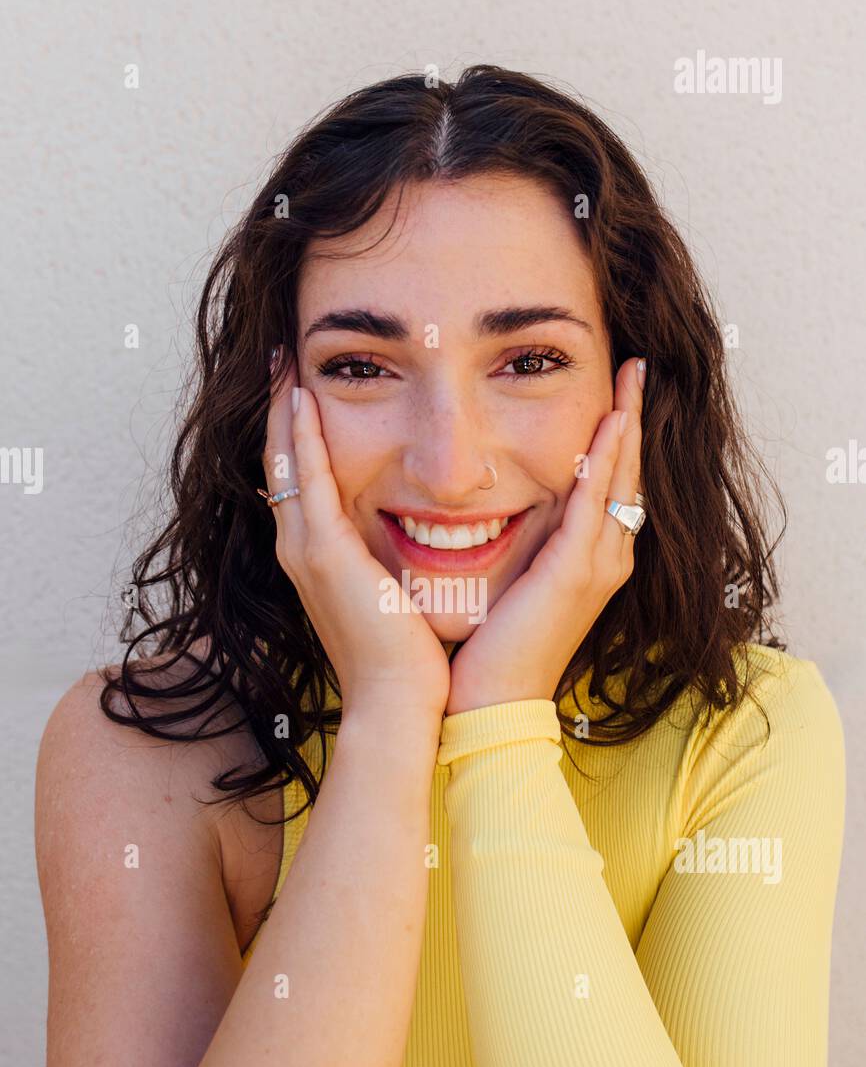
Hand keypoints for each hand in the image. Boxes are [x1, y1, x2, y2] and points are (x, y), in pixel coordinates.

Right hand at [262, 349, 450, 723]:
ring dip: (285, 409)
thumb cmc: (406, 660)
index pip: (299, 481)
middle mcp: (298, 551)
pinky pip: (305, 480)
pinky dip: (302, 437)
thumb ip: (390, 563)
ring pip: (283, 463)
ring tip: (285, 363)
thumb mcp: (393, 597)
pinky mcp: (321, 555)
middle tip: (283, 360)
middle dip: (282, 410)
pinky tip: (304, 397)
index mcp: (317, 560)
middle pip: (280, 463)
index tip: (304, 389)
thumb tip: (418, 537)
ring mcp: (303, 552)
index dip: (297, 434)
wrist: (399, 705)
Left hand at [445, 356, 644, 714]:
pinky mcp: (575, 573)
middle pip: (627, 474)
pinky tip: (610, 418)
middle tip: (637, 366)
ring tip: (633, 375)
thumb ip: (519, 549)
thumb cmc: (488, 652)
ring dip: (627, 423)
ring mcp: (597, 567)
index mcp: (590, 564)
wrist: (487, 705)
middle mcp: (606, 561)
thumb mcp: (511, 587)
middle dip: (632, 418)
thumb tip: (493, 514)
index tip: (616, 392)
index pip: (610, 486)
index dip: (617, 439)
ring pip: (621, 479)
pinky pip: (595, 500)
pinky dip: (605, 457)